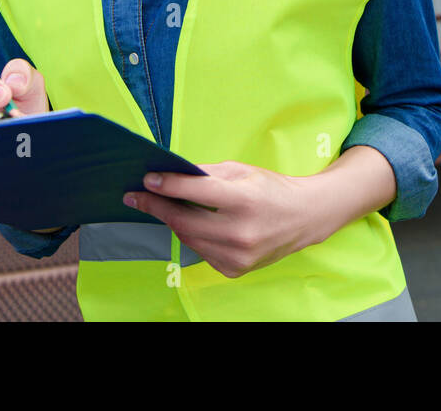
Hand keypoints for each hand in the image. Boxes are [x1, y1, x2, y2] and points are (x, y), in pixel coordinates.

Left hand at [123, 161, 323, 278]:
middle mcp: (240, 232)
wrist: (304, 217)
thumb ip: (206, 174)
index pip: (196, 192)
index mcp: (244, 200)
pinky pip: (201, 251)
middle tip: (136, 197)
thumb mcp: (242, 171)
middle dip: (157, 207)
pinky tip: (196, 224)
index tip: (146, 180)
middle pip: (184, 221)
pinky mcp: (234, 269)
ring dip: (173, 222)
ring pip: (188, 239)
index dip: (167, 186)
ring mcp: (237, 255)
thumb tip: (171, 175)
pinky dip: (193, 237)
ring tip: (163, 207)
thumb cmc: (271, 189)